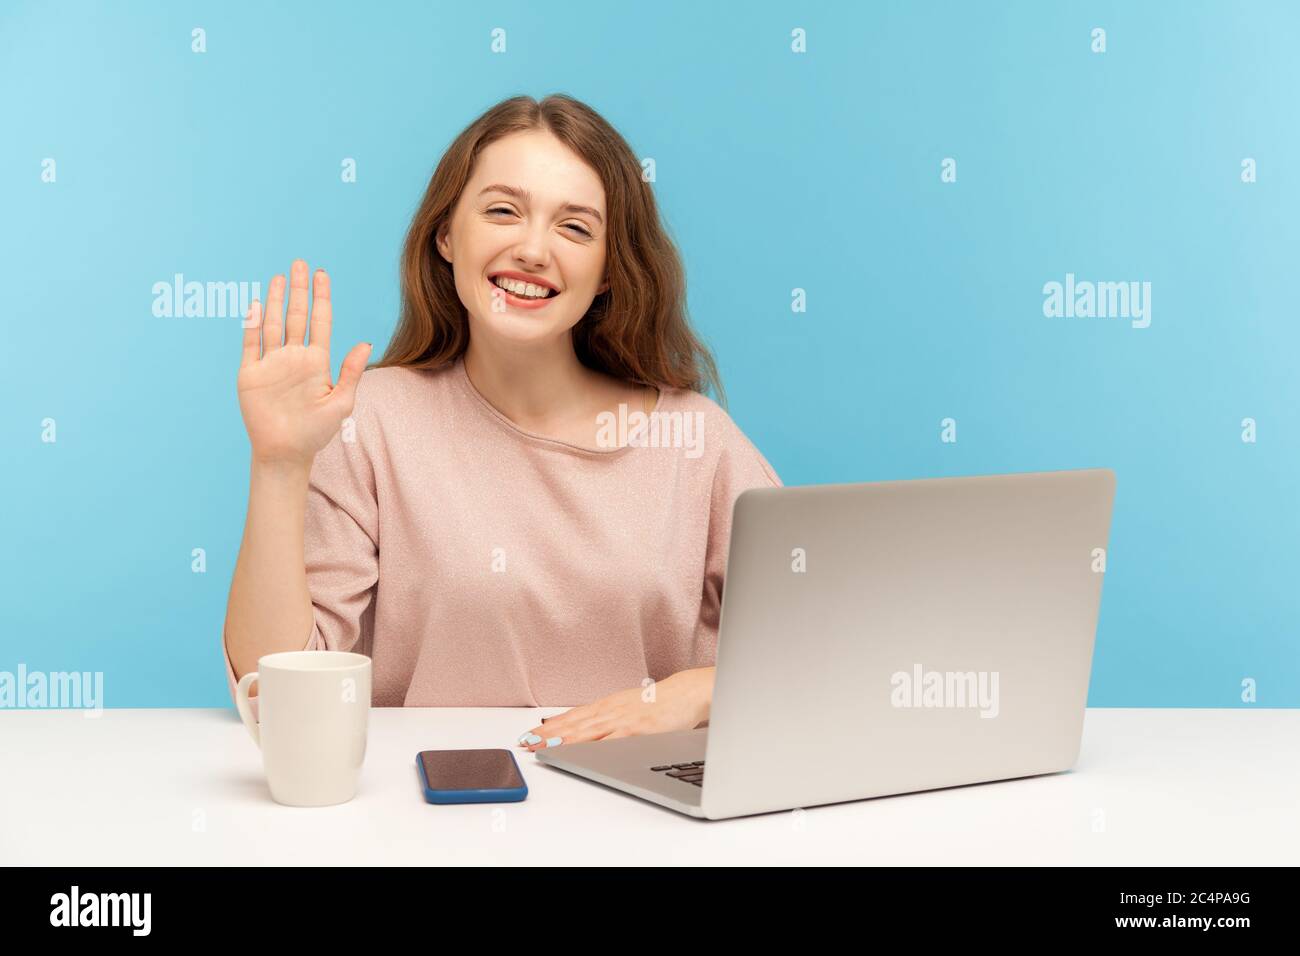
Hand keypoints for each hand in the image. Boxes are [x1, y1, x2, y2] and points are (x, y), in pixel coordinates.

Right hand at [238, 259, 371, 467]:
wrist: (285, 453)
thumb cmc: (316, 432)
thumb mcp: (340, 403)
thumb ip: (351, 373)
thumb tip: (365, 343)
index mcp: (317, 362)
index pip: (320, 322)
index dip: (321, 298)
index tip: (322, 274)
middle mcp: (294, 358)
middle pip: (297, 316)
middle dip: (299, 290)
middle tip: (300, 263)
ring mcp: (272, 364)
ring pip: (274, 324)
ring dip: (277, 300)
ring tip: (280, 276)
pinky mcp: (251, 374)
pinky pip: (251, 344)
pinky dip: (252, 324)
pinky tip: (257, 305)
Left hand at [516, 667, 714, 750]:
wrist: (685, 694)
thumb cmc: (657, 703)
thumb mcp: (625, 706)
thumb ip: (603, 718)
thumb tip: (579, 726)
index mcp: (606, 706)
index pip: (570, 717)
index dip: (548, 727)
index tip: (528, 735)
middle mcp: (610, 711)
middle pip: (573, 725)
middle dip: (547, 735)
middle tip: (525, 743)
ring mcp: (622, 720)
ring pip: (587, 732)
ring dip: (563, 740)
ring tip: (542, 747)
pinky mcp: (637, 730)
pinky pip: (611, 741)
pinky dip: (594, 747)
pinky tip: (580, 752)